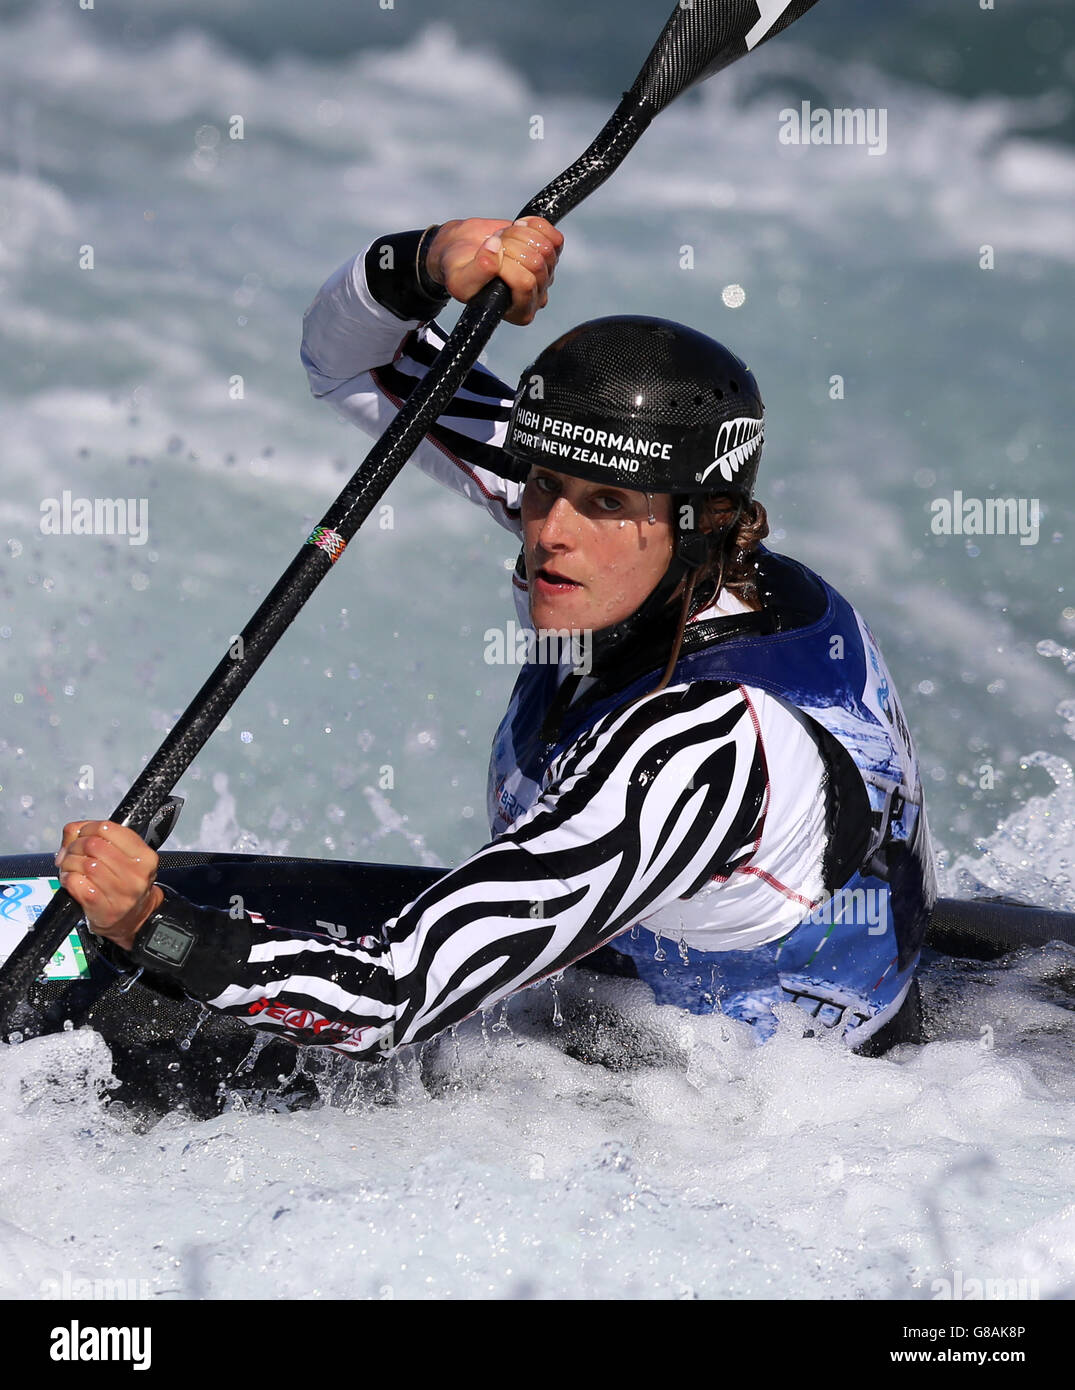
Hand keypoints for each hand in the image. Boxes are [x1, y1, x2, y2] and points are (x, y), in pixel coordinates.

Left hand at [55, 821, 162, 952]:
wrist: (131, 919)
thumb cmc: (125, 884)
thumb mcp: (124, 855)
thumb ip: (96, 835)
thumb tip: (72, 833)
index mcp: (144, 856)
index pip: (107, 828)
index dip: (88, 828)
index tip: (83, 836)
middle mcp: (136, 875)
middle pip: (93, 844)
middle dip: (75, 846)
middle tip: (73, 853)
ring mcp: (120, 893)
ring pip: (84, 863)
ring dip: (69, 863)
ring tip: (70, 867)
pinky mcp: (102, 908)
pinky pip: (76, 883)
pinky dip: (67, 878)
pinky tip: (71, 880)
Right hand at [426, 217, 562, 325]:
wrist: (464, 249)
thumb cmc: (460, 270)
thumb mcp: (459, 279)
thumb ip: (477, 272)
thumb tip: (495, 250)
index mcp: (518, 313)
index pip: (524, 284)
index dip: (506, 264)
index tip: (488, 254)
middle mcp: (536, 297)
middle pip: (536, 264)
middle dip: (510, 246)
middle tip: (493, 245)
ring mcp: (546, 275)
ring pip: (546, 248)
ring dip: (518, 235)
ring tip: (501, 239)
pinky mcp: (551, 254)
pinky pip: (555, 238)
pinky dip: (535, 225)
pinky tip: (518, 227)